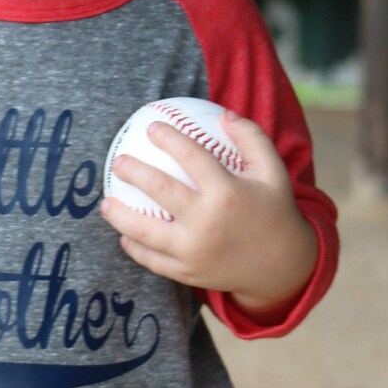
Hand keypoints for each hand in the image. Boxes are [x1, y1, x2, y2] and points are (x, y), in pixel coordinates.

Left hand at [99, 112, 317, 316]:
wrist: (281, 267)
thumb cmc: (274, 211)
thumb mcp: (273, 172)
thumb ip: (252, 138)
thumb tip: (222, 114)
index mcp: (228, 193)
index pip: (191, 156)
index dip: (168, 138)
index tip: (151, 127)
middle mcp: (208, 222)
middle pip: (160, 190)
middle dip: (134, 171)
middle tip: (118, 161)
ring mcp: (195, 251)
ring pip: (145, 232)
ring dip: (119, 216)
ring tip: (106, 203)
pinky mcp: (188, 273)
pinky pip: (152, 260)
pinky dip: (135, 248)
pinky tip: (124, 235)